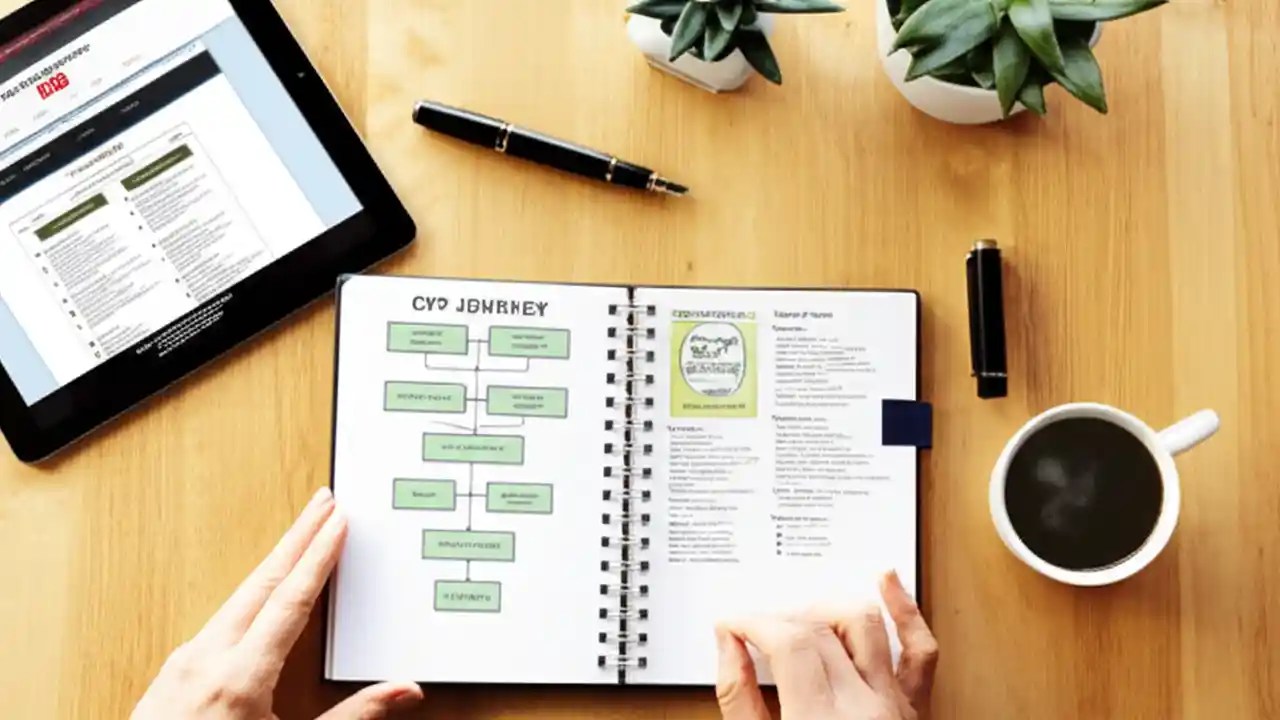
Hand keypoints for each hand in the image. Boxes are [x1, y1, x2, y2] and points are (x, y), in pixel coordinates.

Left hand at [132, 488, 422, 719]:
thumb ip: (352, 717)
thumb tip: (404, 690)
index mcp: (240, 679)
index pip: (289, 600)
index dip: (318, 556)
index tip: (337, 520)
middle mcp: (205, 661)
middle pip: (259, 582)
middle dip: (295, 538)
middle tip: (322, 501)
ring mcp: (181, 665)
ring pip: (235, 598)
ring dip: (271, 564)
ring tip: (298, 539)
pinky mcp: (169, 676)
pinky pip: (216, 621)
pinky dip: (246, 596)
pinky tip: (256, 596)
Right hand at [715, 571, 937, 719]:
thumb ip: (740, 699)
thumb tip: (729, 647)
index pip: (787, 641)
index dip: (752, 622)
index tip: (732, 625)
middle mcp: (866, 709)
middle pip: (818, 629)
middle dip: (778, 616)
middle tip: (754, 627)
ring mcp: (896, 707)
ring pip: (865, 624)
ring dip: (828, 608)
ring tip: (801, 614)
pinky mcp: (917, 711)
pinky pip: (921, 650)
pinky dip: (906, 610)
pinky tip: (886, 583)